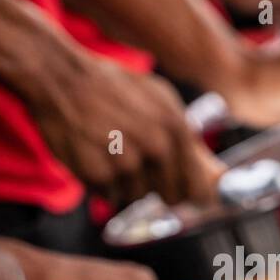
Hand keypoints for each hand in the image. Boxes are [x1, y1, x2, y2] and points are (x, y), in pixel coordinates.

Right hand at [27, 51, 224, 205]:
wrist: (61, 79)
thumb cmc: (113, 88)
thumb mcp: (160, 101)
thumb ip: (188, 139)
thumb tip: (217, 177)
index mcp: (176, 128)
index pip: (200, 187)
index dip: (197, 196)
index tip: (193, 199)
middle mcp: (156, 148)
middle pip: (171, 198)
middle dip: (160, 188)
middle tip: (141, 167)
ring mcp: (126, 164)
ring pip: (138, 197)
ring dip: (127, 184)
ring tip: (112, 151)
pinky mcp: (98, 176)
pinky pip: (109, 197)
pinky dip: (103, 185)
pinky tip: (95, 157)